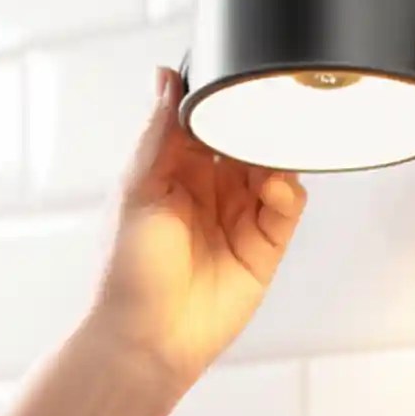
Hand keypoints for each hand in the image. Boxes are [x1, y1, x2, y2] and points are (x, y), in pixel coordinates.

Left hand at [91, 67, 306, 390]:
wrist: (147, 339)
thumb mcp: (136, 188)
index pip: (206, 121)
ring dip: (275, 155)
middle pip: (246, 141)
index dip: (220, 102)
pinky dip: (286, 189)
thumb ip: (157, 131)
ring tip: (266, 155)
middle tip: (261, 115)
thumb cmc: (127, 272)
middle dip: (256, 127)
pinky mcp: (264, 244)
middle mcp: (209, 190)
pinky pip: (287, 205)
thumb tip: (164, 76)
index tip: (233, 79)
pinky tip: (271, 187)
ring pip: (273, 167)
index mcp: (173, 170)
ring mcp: (238, 216)